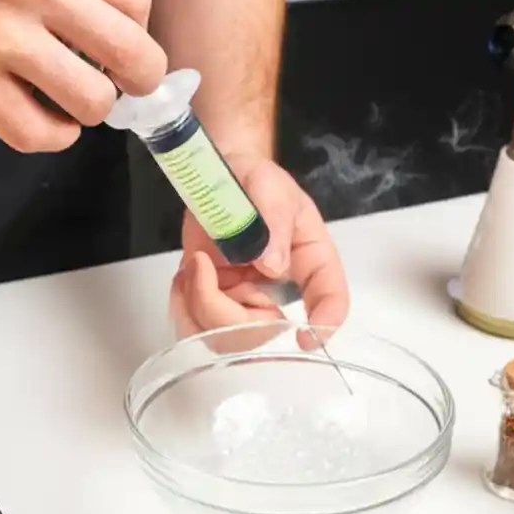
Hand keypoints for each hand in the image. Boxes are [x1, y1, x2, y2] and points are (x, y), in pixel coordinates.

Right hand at [0, 0, 166, 152]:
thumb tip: (136, 22)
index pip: (136, 1)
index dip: (136, 25)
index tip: (118, 30)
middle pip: (133, 54)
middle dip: (140, 76)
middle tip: (124, 77)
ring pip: (92, 102)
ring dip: (92, 107)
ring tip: (74, 93)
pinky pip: (39, 134)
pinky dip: (54, 135)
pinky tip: (45, 115)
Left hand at [169, 155, 349, 352]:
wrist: (221, 176)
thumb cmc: (254, 179)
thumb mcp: (268, 186)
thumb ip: (273, 220)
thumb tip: (273, 264)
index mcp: (310, 259)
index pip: (330, 298)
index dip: (324, 324)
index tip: (304, 337)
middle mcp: (281, 289)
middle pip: (263, 331)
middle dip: (225, 312)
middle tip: (202, 266)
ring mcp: (247, 299)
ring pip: (227, 337)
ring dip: (199, 308)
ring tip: (193, 266)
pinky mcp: (217, 301)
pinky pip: (200, 328)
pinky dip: (183, 307)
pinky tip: (185, 276)